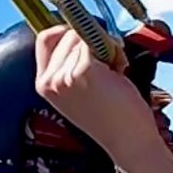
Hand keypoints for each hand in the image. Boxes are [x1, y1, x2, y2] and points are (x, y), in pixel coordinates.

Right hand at [32, 25, 163, 167]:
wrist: (129, 142)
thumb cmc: (113, 117)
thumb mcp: (80, 91)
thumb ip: (72, 65)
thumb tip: (82, 29)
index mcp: (44, 85)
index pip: (45, 38)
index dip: (68, 32)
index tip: (88, 38)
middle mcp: (49, 80)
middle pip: (67, 33)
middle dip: (91, 40)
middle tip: (109, 64)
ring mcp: (64, 75)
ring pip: (84, 36)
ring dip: (106, 46)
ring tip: (115, 73)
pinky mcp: (83, 71)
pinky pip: (98, 41)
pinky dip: (114, 49)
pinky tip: (121, 71)